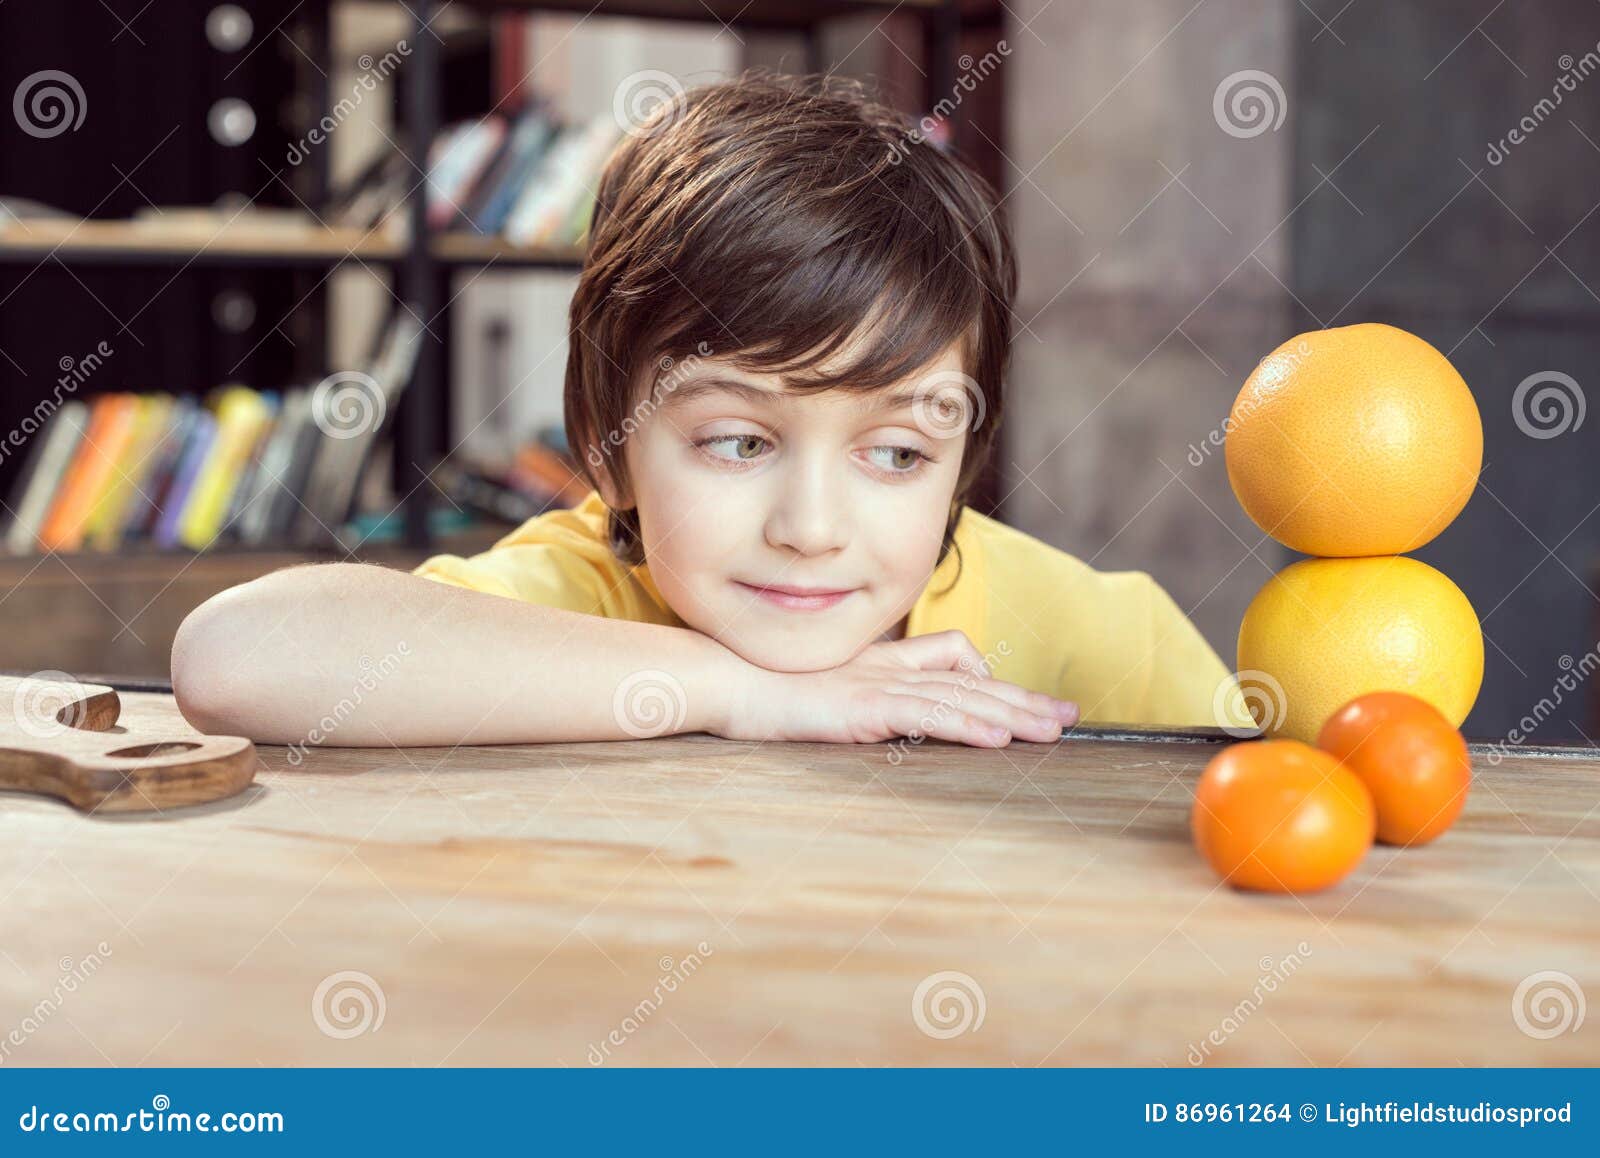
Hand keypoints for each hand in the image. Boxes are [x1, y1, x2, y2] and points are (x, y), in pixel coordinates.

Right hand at [718, 629, 1079, 747]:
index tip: (1028, 702)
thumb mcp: (820, 692)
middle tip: (1068, 716)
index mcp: (880, 665)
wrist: (722, 681)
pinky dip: (967, 725)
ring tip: (1052, 731)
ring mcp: (877, 685)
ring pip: (960, 696)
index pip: (951, 659)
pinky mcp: (864, 706)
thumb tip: (880, 716)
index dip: (993, 679)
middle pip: (972, 679)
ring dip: (1011, 714)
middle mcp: (887, 669)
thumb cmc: (762, 690)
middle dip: (1023, 698)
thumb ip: (856, 698)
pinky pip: (927, 715)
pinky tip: (998, 739)